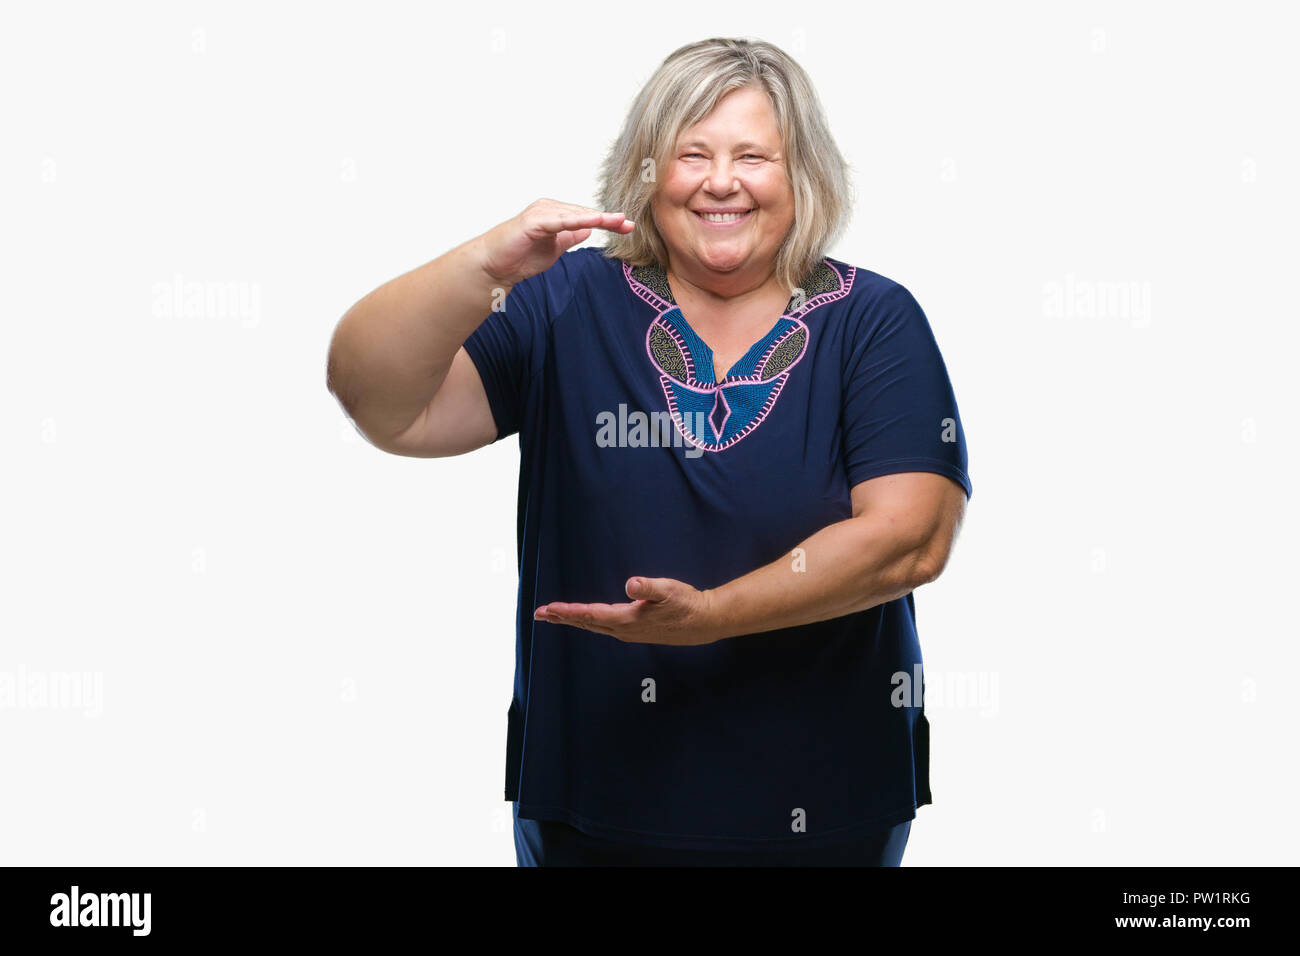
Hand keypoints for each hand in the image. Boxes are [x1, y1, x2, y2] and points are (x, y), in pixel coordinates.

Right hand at [477, 198, 634, 286]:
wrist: (495, 266)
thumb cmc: (520, 257)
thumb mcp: (554, 248)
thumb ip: (570, 237)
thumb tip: (588, 231)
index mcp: (554, 214)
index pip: (585, 217)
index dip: (606, 221)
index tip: (627, 226)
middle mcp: (548, 209)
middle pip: (583, 213)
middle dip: (607, 219)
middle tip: (629, 223)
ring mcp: (540, 213)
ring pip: (574, 215)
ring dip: (597, 218)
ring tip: (617, 221)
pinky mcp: (532, 222)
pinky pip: (559, 221)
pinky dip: (577, 220)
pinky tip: (593, 222)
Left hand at [534, 576, 723, 645]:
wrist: (704, 622)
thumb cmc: (686, 604)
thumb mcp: (668, 590)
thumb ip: (648, 587)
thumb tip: (630, 584)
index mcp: (626, 620)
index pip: (589, 614)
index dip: (567, 611)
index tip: (547, 609)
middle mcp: (624, 630)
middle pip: (586, 623)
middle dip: (563, 618)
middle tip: (539, 614)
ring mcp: (629, 632)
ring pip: (594, 626)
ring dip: (575, 620)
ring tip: (556, 616)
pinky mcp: (636, 631)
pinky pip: (604, 627)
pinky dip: (590, 622)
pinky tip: (588, 619)